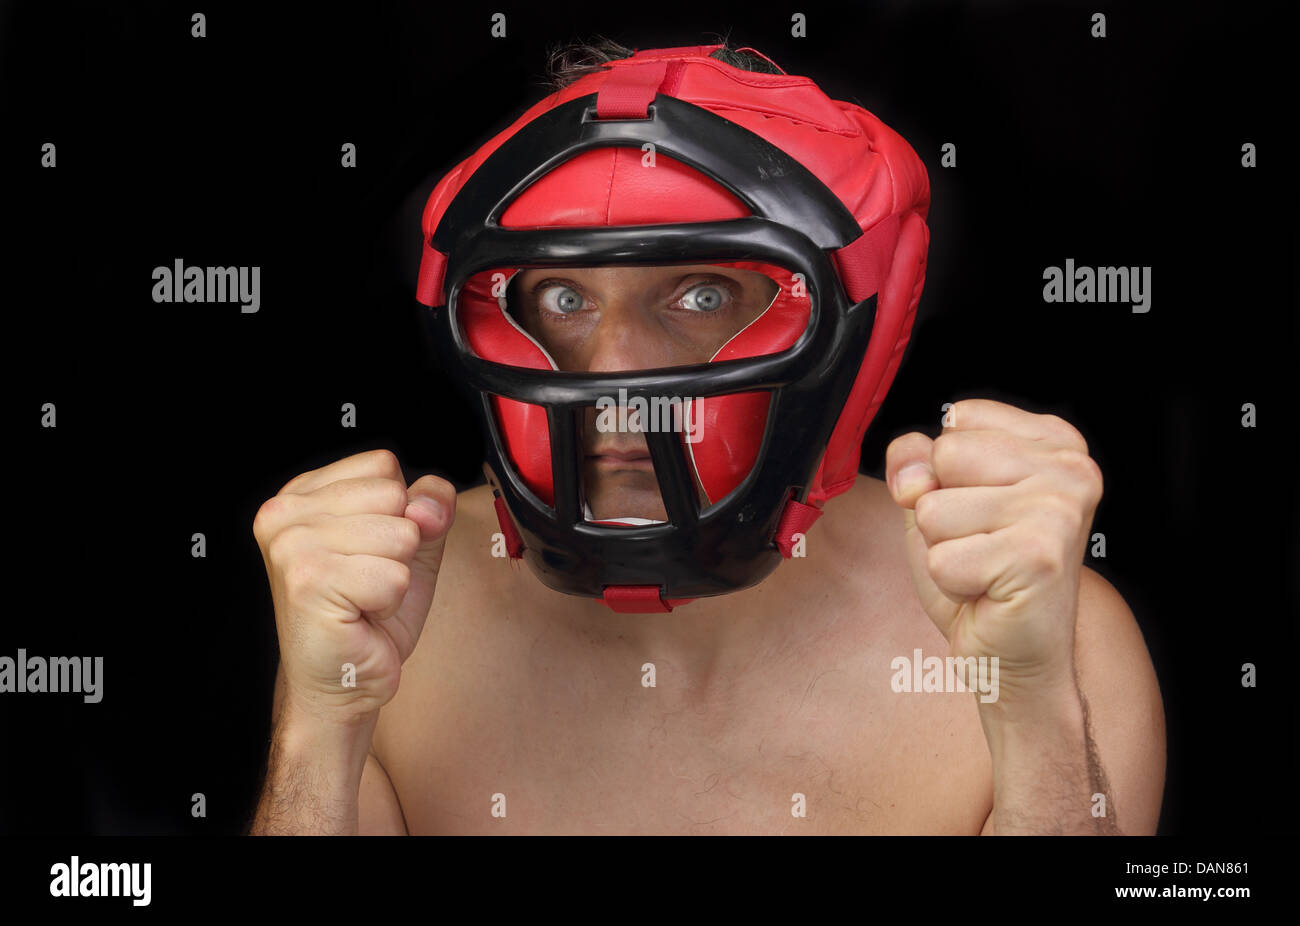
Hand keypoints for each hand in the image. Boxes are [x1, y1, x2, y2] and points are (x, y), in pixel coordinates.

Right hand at [253, 449, 455, 722]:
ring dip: (395, 575)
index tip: (368, 551)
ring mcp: (293, 546)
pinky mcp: (309, 582)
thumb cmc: (368, 613)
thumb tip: (430, 503)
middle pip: (394, 494)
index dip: (397, 511)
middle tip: (365, 580)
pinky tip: (360, 616)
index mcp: (301, 494)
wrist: (340, 681)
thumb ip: (431, 507)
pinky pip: (395, 576)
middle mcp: (285, 513)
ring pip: (401, 535)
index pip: (383, 465)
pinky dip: (390, 602)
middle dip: (398, 544)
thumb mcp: (412, 545)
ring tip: (363, 598)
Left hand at [885, 399, 1102, 699]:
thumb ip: (914, 460)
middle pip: (945, 456)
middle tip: (983, 544)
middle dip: (943, 510)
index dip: (946, 471)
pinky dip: (951, 582)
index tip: (982, 507)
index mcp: (1054, 442)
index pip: (957, 419)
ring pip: (935, 509)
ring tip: (985, 567)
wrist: (1016, 654)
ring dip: (945, 549)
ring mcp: (1058, 511)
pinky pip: (942, 558)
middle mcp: (1070, 469)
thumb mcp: (936, 498)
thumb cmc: (981, 573)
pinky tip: (988, 591)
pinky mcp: (1037, 558)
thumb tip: (910, 473)